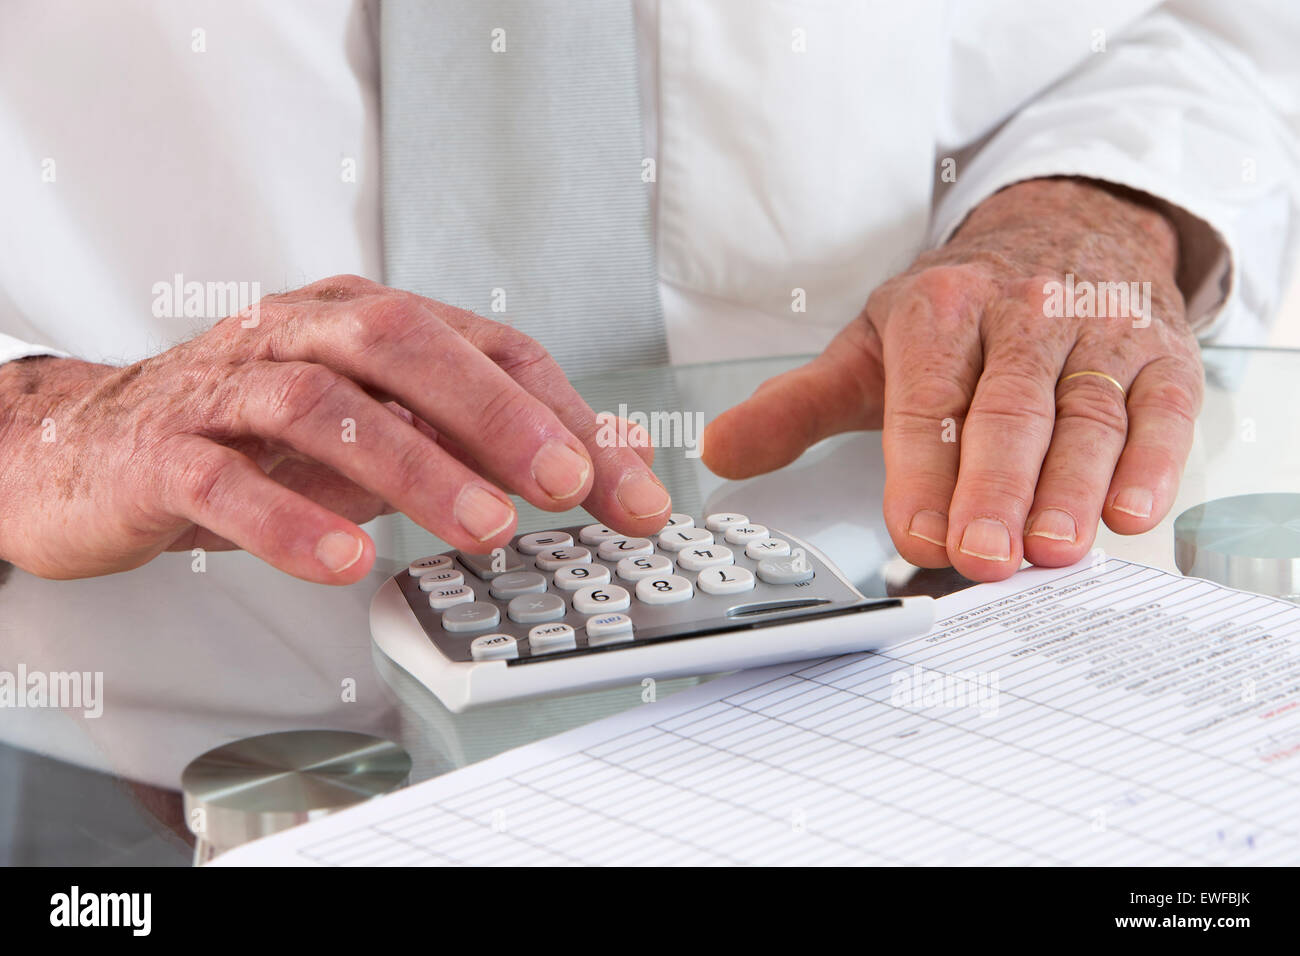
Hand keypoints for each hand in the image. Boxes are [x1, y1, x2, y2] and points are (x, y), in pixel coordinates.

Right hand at [0, 275, 669, 582]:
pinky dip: (290, 520)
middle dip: (497, 416)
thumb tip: (603, 466)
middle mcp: (300, 333)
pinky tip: (348, 561)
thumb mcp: (383, 427)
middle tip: (565, 484)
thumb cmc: (258, 433)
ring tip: (484, 529)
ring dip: (414, 469)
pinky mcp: (167, 451)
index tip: (626, 489)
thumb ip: (479, 440)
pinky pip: (227, 479)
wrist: (96, 443)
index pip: (485, 347)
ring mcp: (229, 388)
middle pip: (405, 347)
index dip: (564, 414)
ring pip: (323, 406)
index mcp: (366, 320)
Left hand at [703, 178, 1202, 581]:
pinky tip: (1131, 513)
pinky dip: (1154, 463)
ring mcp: (1096, 334)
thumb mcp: (871, 346)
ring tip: (1055, 549)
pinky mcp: (1160, 356)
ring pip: (1086, 415)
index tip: (913, 534)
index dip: (920, 469)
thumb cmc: (959, 311)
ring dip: (1071, 487)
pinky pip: (1162, 410)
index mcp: (938, 311)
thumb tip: (719, 450)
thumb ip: (796, 405)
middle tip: (984, 557)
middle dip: (995, 488)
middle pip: (1008, 411)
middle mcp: (1021, 315)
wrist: (1065, 232)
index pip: (926, 398)